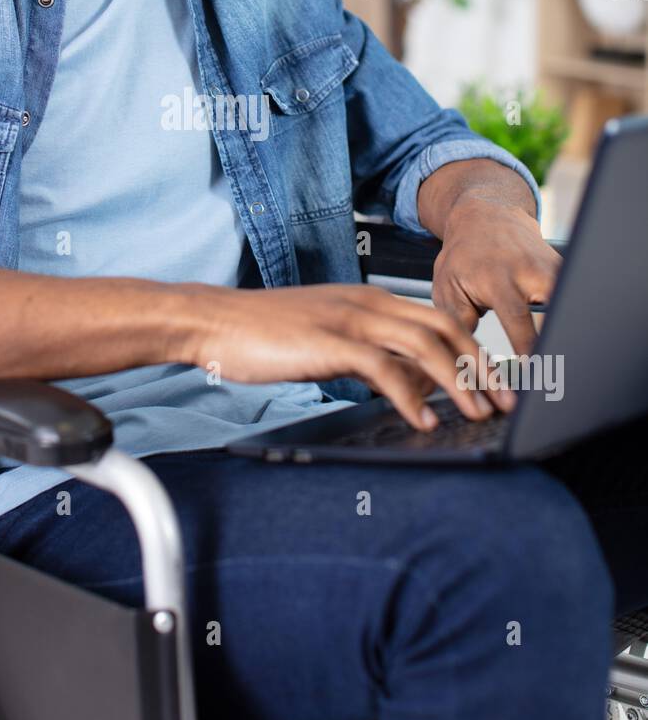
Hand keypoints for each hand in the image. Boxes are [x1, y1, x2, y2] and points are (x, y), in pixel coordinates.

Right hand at [181, 281, 511, 431]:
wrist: (214, 321)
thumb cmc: (263, 333)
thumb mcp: (327, 339)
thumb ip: (368, 354)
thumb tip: (407, 384)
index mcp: (370, 300)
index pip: (439, 319)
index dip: (474, 350)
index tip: (495, 382)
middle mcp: (369, 303)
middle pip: (446, 328)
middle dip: (482, 366)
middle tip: (506, 401)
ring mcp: (351, 320)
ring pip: (426, 346)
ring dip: (459, 383)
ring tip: (478, 413)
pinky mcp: (332, 342)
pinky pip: (386, 368)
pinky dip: (411, 396)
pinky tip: (423, 420)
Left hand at [432, 196, 561, 355]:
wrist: (485, 217)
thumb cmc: (463, 257)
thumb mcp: (448, 288)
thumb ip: (460, 323)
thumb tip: (470, 357)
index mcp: (498, 278)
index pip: (517, 317)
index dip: (527, 346)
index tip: (533, 369)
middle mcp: (529, 270)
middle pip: (557, 305)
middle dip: (559, 334)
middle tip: (556, 368)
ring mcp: (551, 266)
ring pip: (570, 299)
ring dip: (566, 326)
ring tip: (562, 357)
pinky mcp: (564, 266)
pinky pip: (573, 294)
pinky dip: (569, 314)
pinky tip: (562, 334)